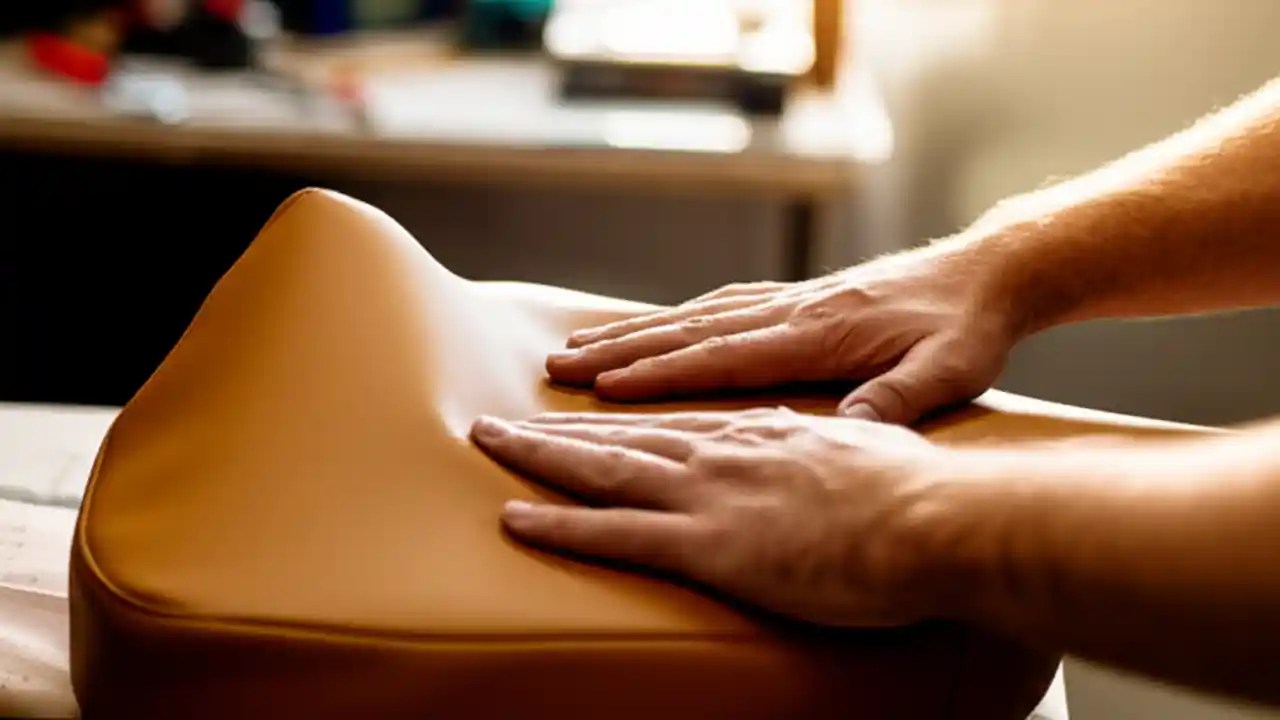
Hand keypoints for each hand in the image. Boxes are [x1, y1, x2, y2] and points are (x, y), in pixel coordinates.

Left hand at [471, 408, 961, 627]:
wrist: (938, 519)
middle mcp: (724, 450)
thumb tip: (809, 437)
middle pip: (623, 433)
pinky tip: (516, 519)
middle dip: (557, 428)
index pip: (675, 418)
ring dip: (540, 457)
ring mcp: (711, 492)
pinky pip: (614, 532)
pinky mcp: (709, 542)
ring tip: (489, 446)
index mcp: (762, 433)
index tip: (584, 407)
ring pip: (604, 469)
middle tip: (500, 422)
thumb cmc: (919, 496)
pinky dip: (561, 526)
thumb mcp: (869, 453)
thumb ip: (825, 446)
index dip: (622, 412)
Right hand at [547, 246, 1014, 424]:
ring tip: (581, 344)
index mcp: (819, 334)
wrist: (989, 274)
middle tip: (558, 364)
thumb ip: (899, 400)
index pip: (725, 357)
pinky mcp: (799, 299)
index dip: (663, 373)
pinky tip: (655, 327)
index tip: (605, 386)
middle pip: (691, 332)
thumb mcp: (950, 372)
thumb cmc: (968, 331)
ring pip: (697, 316)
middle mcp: (793, 311)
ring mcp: (792, 301)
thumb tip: (849, 429)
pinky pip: (723, 306)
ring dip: (636, 331)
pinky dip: (678, 318)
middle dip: (622, 350)